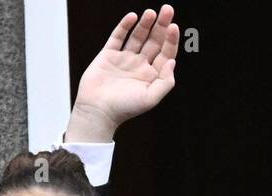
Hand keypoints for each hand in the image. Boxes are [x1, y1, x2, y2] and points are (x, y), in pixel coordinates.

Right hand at [67, 6, 179, 140]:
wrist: (98, 110)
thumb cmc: (124, 108)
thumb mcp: (150, 98)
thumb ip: (165, 81)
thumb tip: (172, 61)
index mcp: (152, 75)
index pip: (166, 53)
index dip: (171, 40)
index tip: (174, 28)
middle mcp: (140, 65)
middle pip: (154, 41)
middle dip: (162, 26)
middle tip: (168, 9)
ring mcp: (124, 59)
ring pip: (138, 37)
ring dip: (145, 24)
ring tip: (152, 12)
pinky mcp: (109, 55)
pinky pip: (118, 37)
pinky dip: (125, 26)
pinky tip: (133, 17)